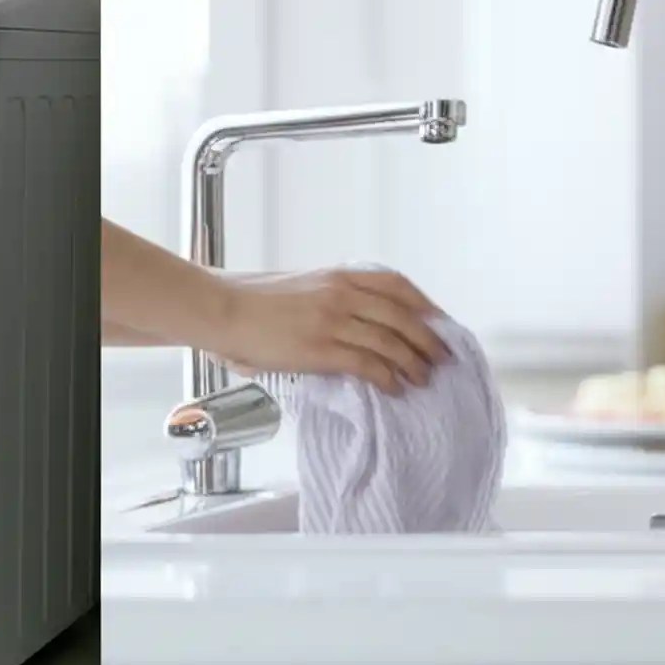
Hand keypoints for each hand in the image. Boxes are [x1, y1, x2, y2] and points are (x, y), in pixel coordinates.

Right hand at [208, 269, 449, 394]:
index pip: (396, 285)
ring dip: (413, 363)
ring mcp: (332, 321)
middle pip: (403, 316)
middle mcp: (342, 294)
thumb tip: (348, 320)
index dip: (424, 305)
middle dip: (428, 339)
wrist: (222, 309)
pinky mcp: (320, 348)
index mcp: (337, 276)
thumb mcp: (298, 285)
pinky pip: (368, 364)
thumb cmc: (250, 299)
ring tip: (422, 378)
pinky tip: (394, 387)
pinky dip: (388, 377)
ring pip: (391, 342)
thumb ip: (326, 297)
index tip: (438, 321)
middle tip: (442, 358)